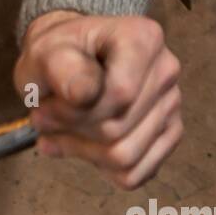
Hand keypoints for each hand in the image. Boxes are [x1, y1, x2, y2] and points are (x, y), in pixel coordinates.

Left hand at [13, 10, 182, 189]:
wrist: (67, 62)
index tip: (46, 104)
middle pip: (118, 129)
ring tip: (61, 132)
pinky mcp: (167, 135)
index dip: (73, 111)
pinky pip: (136, 174)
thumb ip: (62, 69)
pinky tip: (84, 147)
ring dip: (82, 152)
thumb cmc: (56, 57)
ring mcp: (171, 105)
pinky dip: (102, 168)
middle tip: (47, 119)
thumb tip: (85, 94)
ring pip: (125, 157)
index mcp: (143, 40)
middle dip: (72, 132)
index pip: (119, 94)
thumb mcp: (44, 54)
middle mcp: (166, 71)